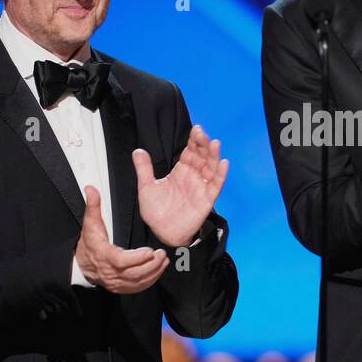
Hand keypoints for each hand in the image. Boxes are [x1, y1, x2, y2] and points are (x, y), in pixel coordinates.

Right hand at [74, 185, 169, 292]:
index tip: (149, 251)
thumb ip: (92, 206)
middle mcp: (110, 272)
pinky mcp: (121, 288)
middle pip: (133, 273)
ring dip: (153, 272)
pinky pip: (138, 287)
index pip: (121, 261)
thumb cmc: (88, 243)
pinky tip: (158, 270)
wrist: (81, 265)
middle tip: (162, 254)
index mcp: (104, 256)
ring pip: (138, 281)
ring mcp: (115, 282)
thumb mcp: (90, 223)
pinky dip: (150, 280)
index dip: (136, 258)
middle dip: (150, 265)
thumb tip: (91, 189)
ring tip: (163, 260)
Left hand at [134, 124, 228, 247]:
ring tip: (214, 143)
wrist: (162, 232)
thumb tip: (138, 151)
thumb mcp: (146, 187)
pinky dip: (221, 174)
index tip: (196, 129)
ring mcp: (201, 187)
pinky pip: (216, 185)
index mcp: (180, 171)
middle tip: (202, 133)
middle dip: (203, 144)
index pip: (190, 152)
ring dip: (214, 155)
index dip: (194, 141)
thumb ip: (144, 169)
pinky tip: (223, 163)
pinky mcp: (207, 199)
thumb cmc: (156, 212)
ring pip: (211, 168)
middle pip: (202, 157)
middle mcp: (193, 177)